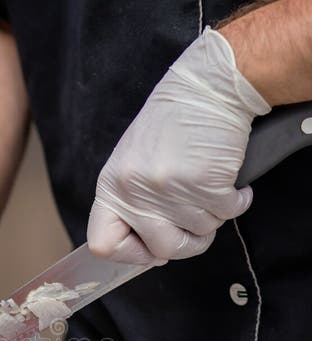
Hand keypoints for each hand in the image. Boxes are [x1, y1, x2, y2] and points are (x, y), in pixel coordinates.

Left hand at [87, 27, 270, 264]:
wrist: (209, 87)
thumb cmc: (173, 123)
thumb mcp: (134, 163)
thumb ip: (135, 204)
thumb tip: (151, 251)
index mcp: (113, 186)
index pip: (103, 243)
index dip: (131, 254)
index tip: (151, 246)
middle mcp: (136, 191)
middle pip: (163, 249)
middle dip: (188, 244)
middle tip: (196, 225)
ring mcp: (170, 189)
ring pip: (201, 232)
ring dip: (214, 215)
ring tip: (211, 188)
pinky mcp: (205, 183)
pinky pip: (228, 213)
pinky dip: (237, 202)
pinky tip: (233, 185)